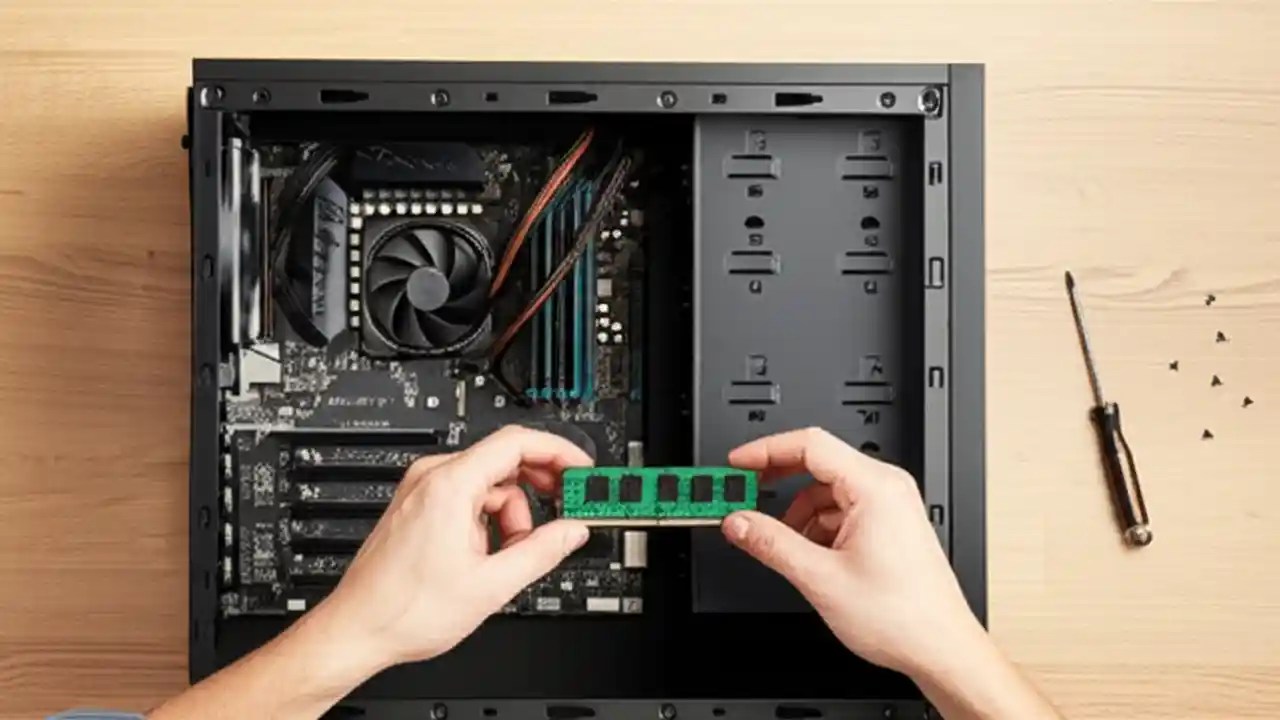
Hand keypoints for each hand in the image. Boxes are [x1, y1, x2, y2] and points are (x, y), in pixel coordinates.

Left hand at [315, 425, 592, 670]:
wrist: (357, 629)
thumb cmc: (405, 609)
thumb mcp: (491, 585)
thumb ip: (542, 552)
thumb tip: (573, 531)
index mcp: (450, 485)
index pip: (517, 442)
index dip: (559, 452)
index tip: (582, 471)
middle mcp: (432, 478)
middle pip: (505, 461)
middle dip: (538, 491)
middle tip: (562, 513)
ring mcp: (422, 491)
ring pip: (488, 485)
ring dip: (511, 516)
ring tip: (510, 556)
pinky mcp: (418, 507)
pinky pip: (468, 498)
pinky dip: (488, 522)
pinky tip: (488, 555)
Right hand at [721, 428, 983, 677]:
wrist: (941, 648)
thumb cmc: (903, 616)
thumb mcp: (821, 578)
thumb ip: (772, 544)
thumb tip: (739, 522)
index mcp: (875, 487)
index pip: (810, 444)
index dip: (766, 450)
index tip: (737, 464)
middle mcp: (886, 488)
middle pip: (817, 463)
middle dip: (777, 481)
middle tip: (744, 495)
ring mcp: (890, 506)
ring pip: (827, 491)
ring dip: (797, 512)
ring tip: (780, 543)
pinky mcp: (889, 525)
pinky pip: (841, 509)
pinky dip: (817, 526)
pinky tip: (807, 554)